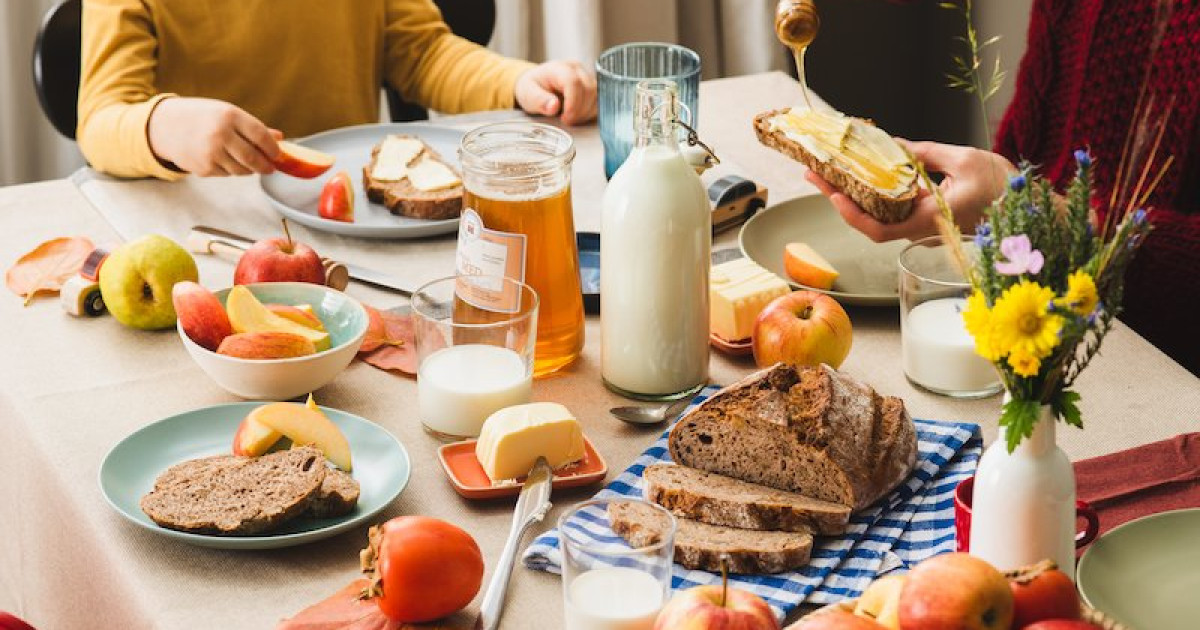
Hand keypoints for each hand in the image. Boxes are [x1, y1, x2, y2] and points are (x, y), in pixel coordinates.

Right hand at [147, 97, 281, 176]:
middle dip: (265, 166)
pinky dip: (230, 170)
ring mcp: (211, 153)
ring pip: (242, 170)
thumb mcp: (226, 113)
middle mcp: (220, 134)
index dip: (273, 148)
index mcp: (229, 116)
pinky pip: (227, 174)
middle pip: (253, 158)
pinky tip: (223, 160)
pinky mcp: (204, 168)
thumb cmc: (202, 117)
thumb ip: (253, 127)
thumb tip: (280, 138)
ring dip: (249, 169)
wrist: (165, 126)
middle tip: (270, 168)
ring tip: (246, 162)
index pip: (261, 136)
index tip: (277, 154)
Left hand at [514, 60, 596, 124]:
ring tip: (570, 118)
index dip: (573, 104)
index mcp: (559, 68)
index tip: (565, 119)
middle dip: (579, 111)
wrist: (536, 84)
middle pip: (589, 89)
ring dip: (586, 112)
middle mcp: (576, 69)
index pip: (573, 82)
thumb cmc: (531, 88)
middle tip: (566, 121)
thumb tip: (553, 107)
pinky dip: (590, 112)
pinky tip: (578, 115)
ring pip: (597, 96)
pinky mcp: (592, 86)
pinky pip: (599, 100)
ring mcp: (586, 76)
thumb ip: (539, 100)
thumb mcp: (527, 95)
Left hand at [806, 140, 1015, 241]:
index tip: (830, 192)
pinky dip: (874, 194)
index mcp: (930, 219)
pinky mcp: (929, 221)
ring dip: (852, 196)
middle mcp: (922, 230)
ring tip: (827, 171)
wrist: (1034, 212)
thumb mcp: (965, 159)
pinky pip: (895, 211)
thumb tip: (893, 144)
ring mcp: (924, 228)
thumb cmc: (1006, 187)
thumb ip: (925, 153)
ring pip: (879, 218)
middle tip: (814, 172)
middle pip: (870, 222)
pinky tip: (861, 175)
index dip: (850, 213)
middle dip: (839, 199)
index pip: (879, 228)